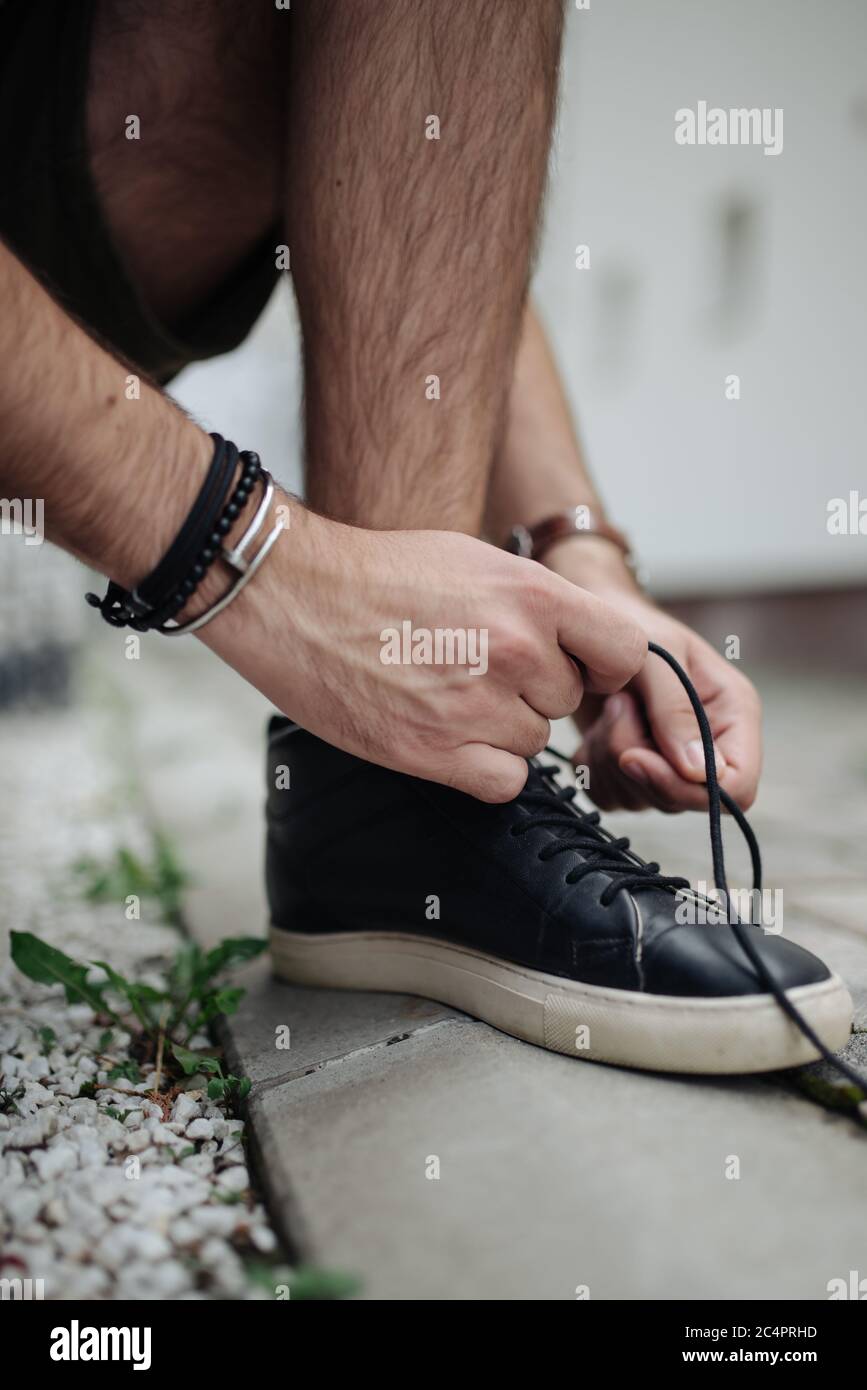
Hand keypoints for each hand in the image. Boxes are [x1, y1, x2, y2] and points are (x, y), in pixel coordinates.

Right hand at [201, 503, 646, 803]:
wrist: (297, 595)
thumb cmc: (380, 572)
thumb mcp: (478, 561)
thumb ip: (538, 604)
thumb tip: (579, 642)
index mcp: (533, 596)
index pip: (624, 653)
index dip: (602, 666)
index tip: (578, 666)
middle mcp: (517, 652)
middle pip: (566, 702)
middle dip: (532, 691)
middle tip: (475, 668)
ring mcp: (477, 707)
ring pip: (533, 743)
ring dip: (500, 729)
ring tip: (445, 692)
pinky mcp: (437, 753)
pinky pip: (503, 783)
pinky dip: (482, 769)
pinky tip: (445, 734)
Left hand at [545, 540, 762, 812]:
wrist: (588, 621)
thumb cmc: (630, 624)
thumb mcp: (657, 657)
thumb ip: (675, 711)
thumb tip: (697, 772)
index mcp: (734, 715)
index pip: (738, 786)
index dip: (690, 787)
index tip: (638, 757)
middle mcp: (709, 745)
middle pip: (683, 797)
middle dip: (637, 760)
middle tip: (617, 705)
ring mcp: (670, 762)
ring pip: (643, 798)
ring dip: (611, 757)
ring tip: (611, 704)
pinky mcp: (633, 770)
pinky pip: (612, 796)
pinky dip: (595, 766)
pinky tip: (596, 726)